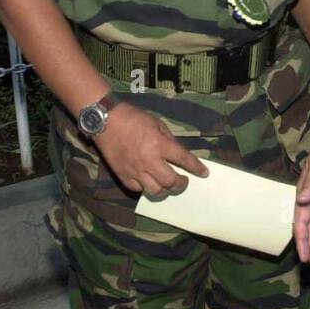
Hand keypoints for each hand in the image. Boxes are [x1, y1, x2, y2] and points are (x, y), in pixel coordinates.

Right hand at [92, 101, 207, 196]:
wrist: (105, 121)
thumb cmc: (133, 118)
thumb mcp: (157, 123)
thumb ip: (169, 140)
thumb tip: (179, 154)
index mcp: (159, 144)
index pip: (183, 159)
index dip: (196, 167)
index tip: (204, 173)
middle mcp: (149, 160)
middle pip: (170, 181)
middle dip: (181, 184)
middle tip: (183, 180)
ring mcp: (135, 170)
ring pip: (155, 191)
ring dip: (164, 189)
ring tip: (166, 184)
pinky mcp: (123, 175)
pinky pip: (138, 189)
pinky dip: (145, 187)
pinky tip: (148, 181)